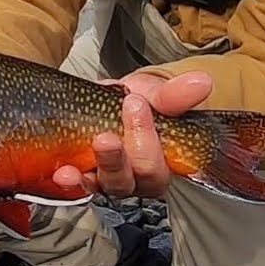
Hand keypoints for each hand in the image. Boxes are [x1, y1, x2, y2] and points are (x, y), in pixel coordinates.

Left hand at [52, 70, 212, 199]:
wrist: (117, 100)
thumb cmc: (145, 102)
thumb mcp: (158, 94)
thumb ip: (176, 94)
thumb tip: (202, 82)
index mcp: (161, 165)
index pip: (158, 168)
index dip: (148, 145)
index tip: (137, 105)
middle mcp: (135, 179)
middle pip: (130, 179)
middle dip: (120, 156)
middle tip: (110, 131)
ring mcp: (108, 178)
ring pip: (104, 183)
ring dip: (96, 166)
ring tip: (90, 146)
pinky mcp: (84, 174)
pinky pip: (78, 183)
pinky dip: (70, 180)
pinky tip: (62, 172)